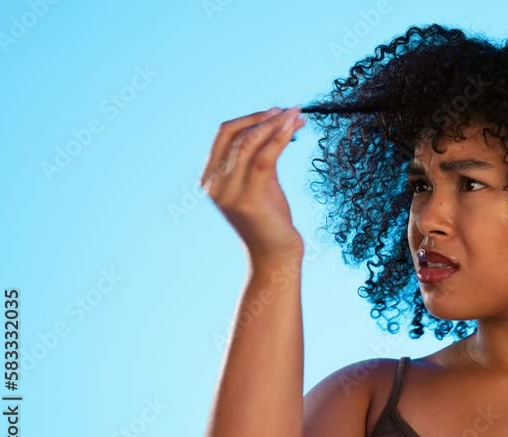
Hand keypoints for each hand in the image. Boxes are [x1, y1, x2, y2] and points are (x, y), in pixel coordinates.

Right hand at [200, 107, 306, 264]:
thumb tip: (278, 123)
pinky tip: (294, 128)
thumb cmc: (271, 219)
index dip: (250, 118)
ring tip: (297, 115)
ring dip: (275, 124)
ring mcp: (228, 192)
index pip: (225, 134)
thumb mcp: (261, 182)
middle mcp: (214, 184)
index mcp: (210, 177)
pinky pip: (264, 158)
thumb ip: (260, 155)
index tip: (276, 111)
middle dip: (263, 118)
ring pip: (249, 143)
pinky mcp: (249, 199)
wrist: (275, 255)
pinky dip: (280, 138)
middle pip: (234, 134)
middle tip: (290, 111)